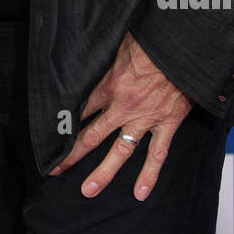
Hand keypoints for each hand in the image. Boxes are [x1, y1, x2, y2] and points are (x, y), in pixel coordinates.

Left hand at [50, 32, 193, 200]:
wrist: (183, 48)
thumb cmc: (152, 41)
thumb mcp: (119, 42)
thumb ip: (103, 54)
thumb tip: (85, 49)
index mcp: (109, 85)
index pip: (80, 109)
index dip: (64, 123)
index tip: (50, 135)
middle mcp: (123, 107)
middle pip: (92, 135)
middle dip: (72, 154)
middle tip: (55, 170)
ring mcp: (145, 119)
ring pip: (120, 151)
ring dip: (103, 172)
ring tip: (88, 190)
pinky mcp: (166, 124)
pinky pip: (157, 154)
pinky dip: (149, 175)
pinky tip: (139, 193)